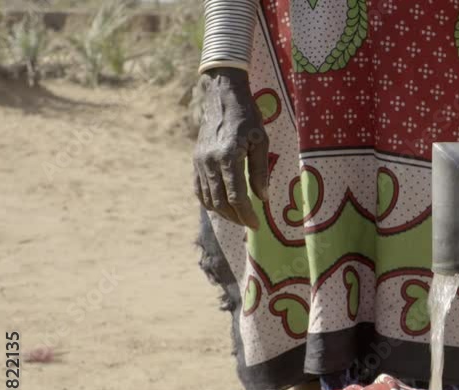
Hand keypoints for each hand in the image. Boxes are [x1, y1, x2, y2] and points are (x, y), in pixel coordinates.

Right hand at [193, 68, 269, 228]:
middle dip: (236, 217)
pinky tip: (221, 206)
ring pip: (208, 198)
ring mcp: (200, 162)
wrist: (221, 95)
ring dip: (223, 213)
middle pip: (220, 202)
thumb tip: (262, 197)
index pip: (236, 196)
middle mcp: (210, 162)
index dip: (247, 215)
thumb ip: (261, 170)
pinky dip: (209, 202)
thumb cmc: (247, 115)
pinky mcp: (195, 160)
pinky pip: (198, 188)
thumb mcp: (260, 140)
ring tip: (239, 217)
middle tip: (250, 224)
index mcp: (228, 157)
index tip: (256, 225)